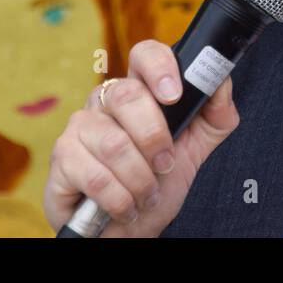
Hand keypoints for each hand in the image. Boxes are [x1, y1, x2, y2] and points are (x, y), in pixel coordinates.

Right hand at [44, 40, 240, 236]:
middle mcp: (105, 101)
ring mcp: (79, 127)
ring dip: (141, 179)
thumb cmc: (158, 182)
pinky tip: (125, 207)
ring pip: (114, 143)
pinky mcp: (62, 158)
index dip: (159, 67)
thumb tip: (220, 82)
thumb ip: (215, 115)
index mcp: (139, 90)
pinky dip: (120, 200)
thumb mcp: (196, 148)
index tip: (175, 96)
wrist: (128, 228)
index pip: (144, 54)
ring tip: (147, 195)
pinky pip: (96, 176)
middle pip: (128, 96)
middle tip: (166, 164)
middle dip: (155, 138)